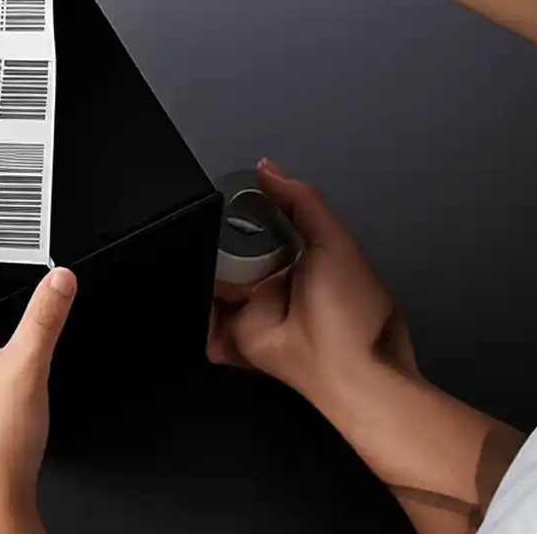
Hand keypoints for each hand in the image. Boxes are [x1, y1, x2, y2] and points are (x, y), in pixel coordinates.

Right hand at [207, 159, 417, 399]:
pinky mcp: (234, 338)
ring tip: (190, 250)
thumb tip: (266, 168)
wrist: (344, 368)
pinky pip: (207, 320)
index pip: (268, 227)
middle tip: (204, 224)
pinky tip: (186, 288)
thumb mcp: (332, 239)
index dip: (248, 211)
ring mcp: (254, 312)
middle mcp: (277, 285)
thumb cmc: (350, 308)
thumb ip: (301, 201)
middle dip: (218, 240)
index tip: (228, 195)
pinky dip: (195, 309)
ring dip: (204, 271)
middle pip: (236, 255)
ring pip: (217, 284)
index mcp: (305, 260)